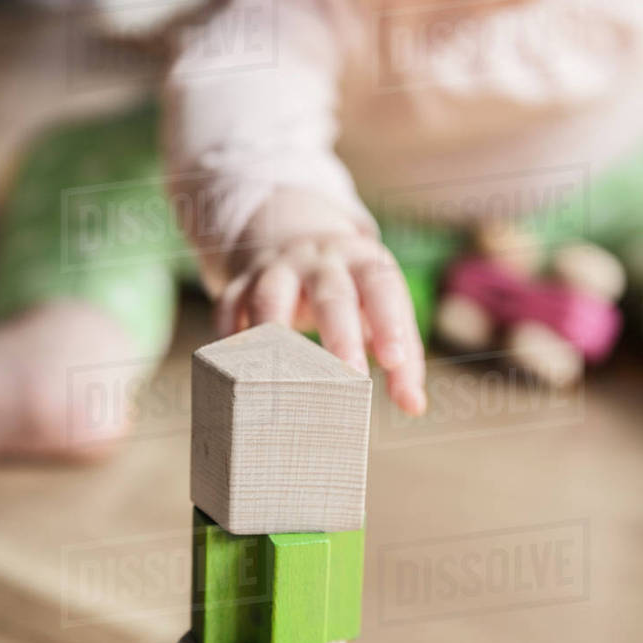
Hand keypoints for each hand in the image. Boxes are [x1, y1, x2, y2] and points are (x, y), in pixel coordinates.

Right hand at [216, 233, 426, 415]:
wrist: (293, 235)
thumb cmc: (351, 289)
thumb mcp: (381, 308)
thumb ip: (404, 358)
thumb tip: (414, 407)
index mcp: (363, 264)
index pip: (381, 289)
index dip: (388, 323)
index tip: (394, 361)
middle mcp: (320, 261)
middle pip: (331, 294)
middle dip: (339, 336)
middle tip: (350, 376)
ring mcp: (276, 269)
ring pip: (271, 296)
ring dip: (274, 336)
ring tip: (277, 378)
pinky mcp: (241, 282)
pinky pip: (229, 305)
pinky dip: (228, 336)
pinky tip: (230, 370)